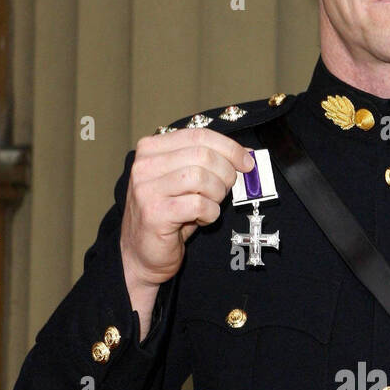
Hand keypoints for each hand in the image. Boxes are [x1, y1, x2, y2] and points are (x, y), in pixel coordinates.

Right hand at [120, 127, 254, 290]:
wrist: (141, 253)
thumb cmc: (169, 216)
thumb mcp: (186, 183)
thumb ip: (208, 164)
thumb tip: (247, 155)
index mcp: (152, 149)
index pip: (199, 135)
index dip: (229, 148)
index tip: (247, 162)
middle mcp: (145, 165)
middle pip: (203, 155)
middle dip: (226, 173)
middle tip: (227, 190)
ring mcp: (147, 189)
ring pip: (201, 177)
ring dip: (217, 194)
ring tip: (210, 206)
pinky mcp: (154, 213)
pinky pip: (198, 205)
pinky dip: (210, 213)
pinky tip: (202, 220)